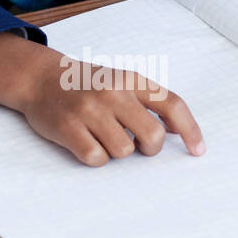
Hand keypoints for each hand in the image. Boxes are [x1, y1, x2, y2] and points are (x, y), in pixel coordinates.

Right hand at [21, 48, 204, 165]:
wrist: (40, 78)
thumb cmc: (87, 85)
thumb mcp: (120, 81)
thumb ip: (148, 101)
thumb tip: (178, 130)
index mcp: (130, 79)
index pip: (172, 105)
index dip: (190, 130)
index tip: (198, 150)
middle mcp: (112, 92)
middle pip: (153, 136)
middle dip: (150, 148)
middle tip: (137, 145)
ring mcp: (89, 110)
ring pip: (124, 151)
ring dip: (118, 152)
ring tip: (103, 137)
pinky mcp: (69, 128)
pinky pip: (97, 158)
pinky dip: (96, 158)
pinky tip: (87, 143)